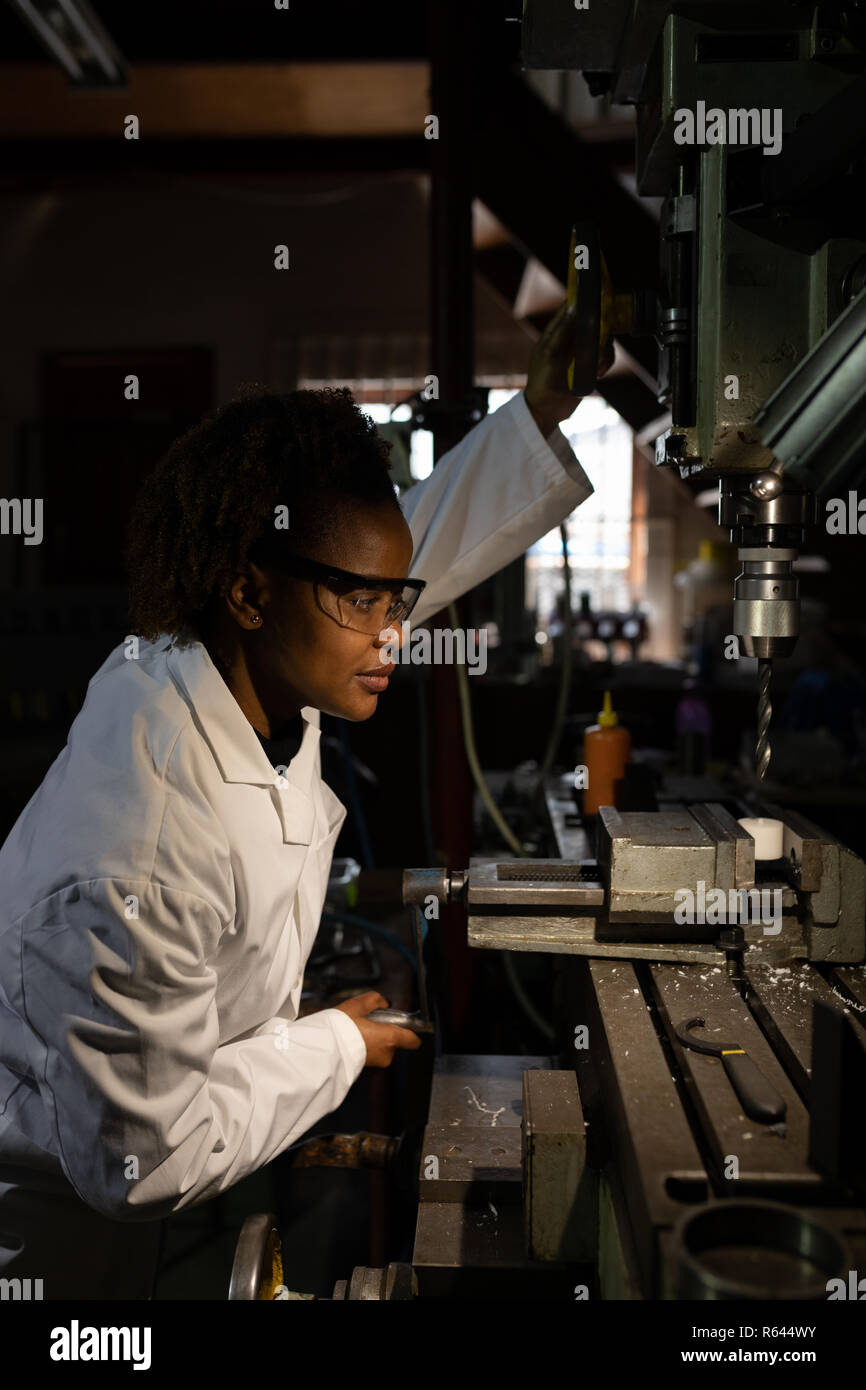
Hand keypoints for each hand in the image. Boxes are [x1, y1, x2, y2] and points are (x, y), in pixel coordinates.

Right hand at [334, 990, 422, 1066]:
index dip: (410, 1033)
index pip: (412, 1040)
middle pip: (392, 1044)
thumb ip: (375, 1000)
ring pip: (380, 1052)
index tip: (403, 1027)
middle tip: (366, 1025)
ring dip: (372, 1045)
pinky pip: (368, 1061)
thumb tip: (384, 1002)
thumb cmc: (340, 1028)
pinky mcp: (363, 1074)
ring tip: (355, 1035)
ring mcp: (375, 1067)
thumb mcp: (357, 1005)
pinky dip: (362, 1054)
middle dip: (382, 1035)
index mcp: (390, 1038)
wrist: (322, 1050)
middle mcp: (386, 1055)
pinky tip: (350, 1046)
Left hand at [524, 300, 615, 436]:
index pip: (569, 308)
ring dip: (604, 351)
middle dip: (600, 330)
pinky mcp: (588, 367)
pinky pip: (604, 359)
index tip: (596, 295)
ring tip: (598, 364)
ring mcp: (579, 354)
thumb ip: (562, 331)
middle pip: (591, 323)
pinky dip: (605, 364)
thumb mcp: (550, 354)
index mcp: (555, 333)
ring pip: (601, 341)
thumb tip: (573, 305)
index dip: (581, 299)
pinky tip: (598, 374)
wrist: (546, 412)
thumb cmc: (542, 382)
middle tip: (602, 340)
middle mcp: (569, 341)